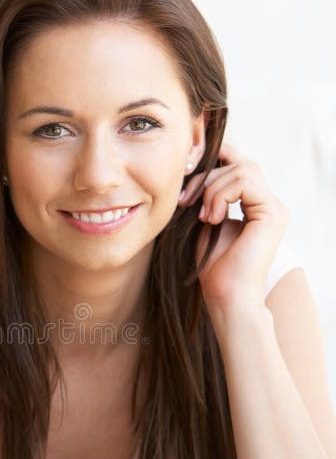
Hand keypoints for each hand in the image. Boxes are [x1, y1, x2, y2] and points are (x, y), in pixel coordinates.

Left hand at [178, 142, 288, 310]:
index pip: (238, 164)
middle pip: (239, 163)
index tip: (185, 181)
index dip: (213, 161)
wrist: (226, 296)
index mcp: (256, 205)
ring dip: (211, 189)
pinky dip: (220, 196)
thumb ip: (209, 196)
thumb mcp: (206, 222)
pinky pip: (244, 181)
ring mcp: (274, 208)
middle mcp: (269, 204)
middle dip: (205, 177)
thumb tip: (196, 168)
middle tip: (185, 200)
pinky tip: (211, 219)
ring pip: (241, 169)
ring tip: (202, 216)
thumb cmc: (213, 267)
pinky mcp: (272, 213)